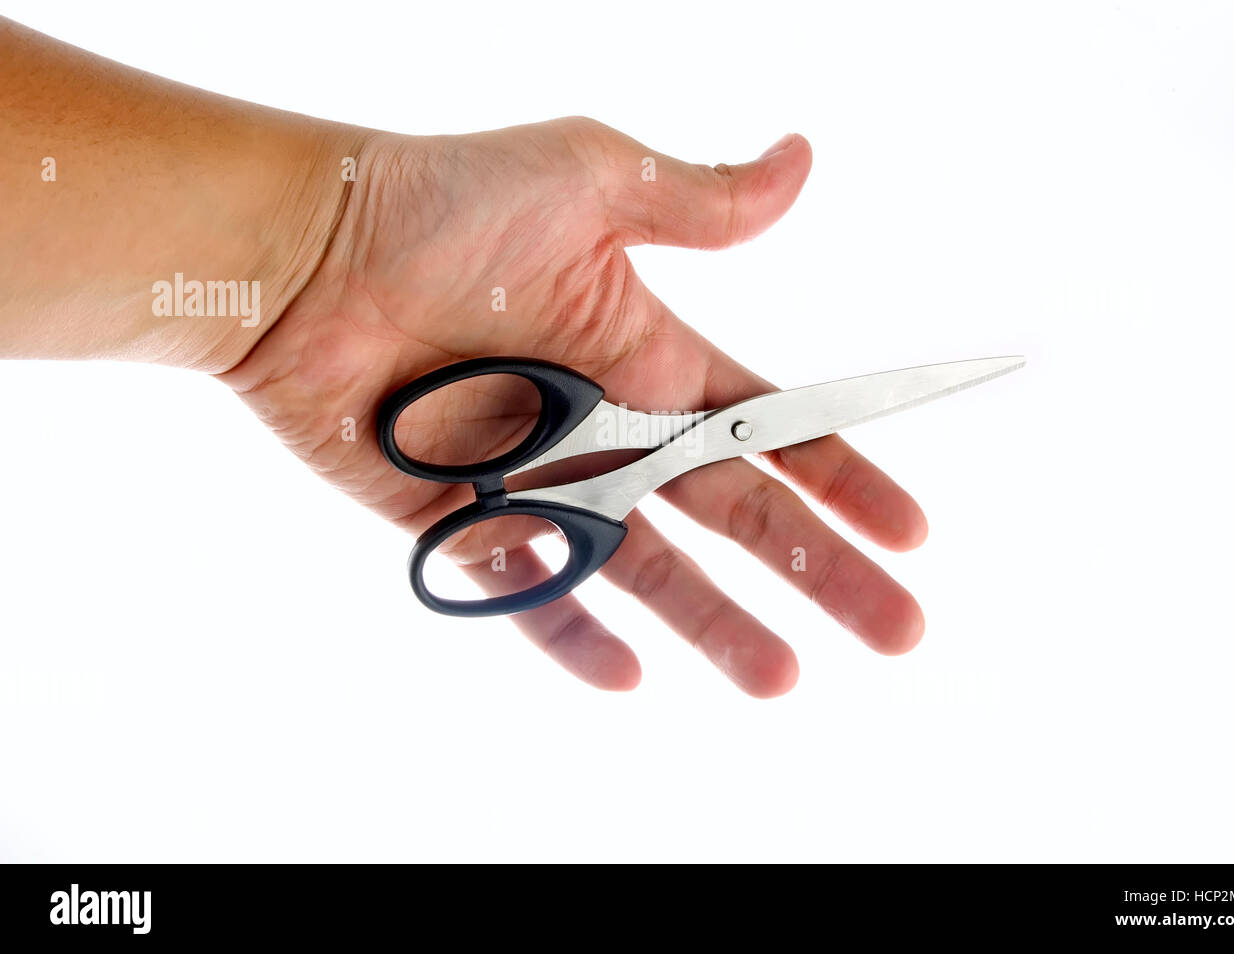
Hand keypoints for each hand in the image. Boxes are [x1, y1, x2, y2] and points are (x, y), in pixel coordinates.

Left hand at [217, 117, 927, 695]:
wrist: (301, 252)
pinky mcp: (463, 524)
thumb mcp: (587, 177)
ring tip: (782, 678)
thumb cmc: (437, 201)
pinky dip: (573, 635)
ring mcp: (541, 484)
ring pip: (648, 570)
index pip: (772, 433)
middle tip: (896, 629)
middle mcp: (609, 431)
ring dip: (717, 625)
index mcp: (653, 358)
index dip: (844, 480)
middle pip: (737, 516)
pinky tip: (630, 676)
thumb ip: (697, 200)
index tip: (911, 533)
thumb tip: (804, 159)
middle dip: (821, 571)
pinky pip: (529, 591)